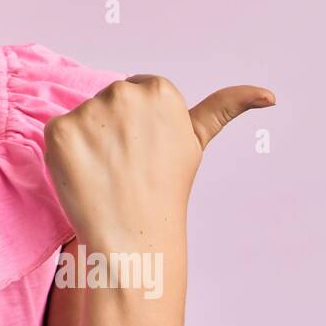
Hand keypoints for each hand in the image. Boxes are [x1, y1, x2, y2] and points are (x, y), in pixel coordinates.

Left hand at [42, 75, 274, 255]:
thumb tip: (269, 95)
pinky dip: (64, 154)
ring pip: (81, 119)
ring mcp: (89, 112)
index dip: (136, 126)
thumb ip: (224, 108)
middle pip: (107, 102)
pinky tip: (84, 175)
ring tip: (107, 172)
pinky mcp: (59, 131)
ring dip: (88, 141)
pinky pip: (57, 133)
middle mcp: (124, 93)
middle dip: (112, 129)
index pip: (134, 93)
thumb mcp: (196, 141)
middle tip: (126, 165)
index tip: (145, 151)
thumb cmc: (166, 189)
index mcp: (159, 90)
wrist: (135, 235)